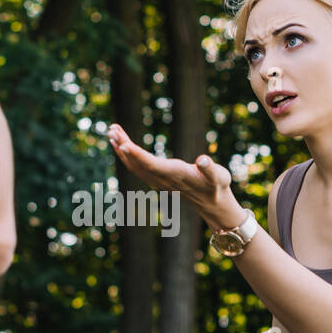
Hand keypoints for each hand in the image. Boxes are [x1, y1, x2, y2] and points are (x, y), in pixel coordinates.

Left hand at [106, 123, 243, 229]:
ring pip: (134, 165)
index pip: (152, 165)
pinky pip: (137, 167)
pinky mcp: (157, 178)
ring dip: (122, 149)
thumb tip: (203, 160)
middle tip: (111, 129)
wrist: (212, 203)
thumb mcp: (219, 177)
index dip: (137, 155)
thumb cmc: (217, 186)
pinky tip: (121, 145)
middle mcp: (163, 179)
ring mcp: (158, 180)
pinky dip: (127, 155)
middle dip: (124, 146)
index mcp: (176, 175)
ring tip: (112, 131)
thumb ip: (210, 168)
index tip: (122, 144)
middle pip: (138, 163)